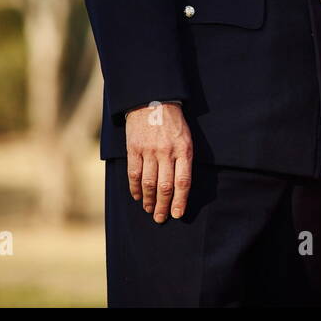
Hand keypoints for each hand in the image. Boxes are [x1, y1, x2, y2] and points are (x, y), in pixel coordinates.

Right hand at [125, 102, 192, 221]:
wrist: (153, 101)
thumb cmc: (173, 122)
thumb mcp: (186, 138)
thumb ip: (184, 159)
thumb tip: (181, 186)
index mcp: (183, 150)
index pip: (183, 182)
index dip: (180, 201)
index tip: (177, 214)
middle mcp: (166, 152)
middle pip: (165, 186)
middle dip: (163, 206)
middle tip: (161, 218)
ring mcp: (149, 151)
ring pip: (148, 183)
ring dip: (149, 200)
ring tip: (150, 210)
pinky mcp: (134, 149)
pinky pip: (134, 174)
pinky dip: (134, 189)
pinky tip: (137, 197)